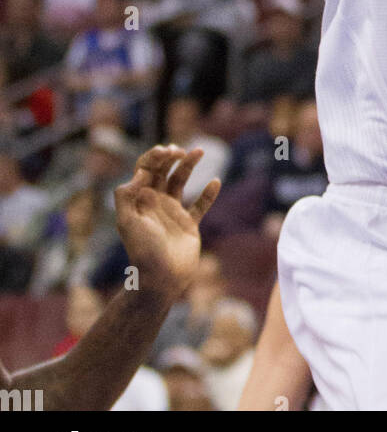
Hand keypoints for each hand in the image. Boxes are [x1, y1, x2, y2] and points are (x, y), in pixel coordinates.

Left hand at [114, 144, 219, 297]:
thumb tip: (141, 172)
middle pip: (163, 171)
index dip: (154, 156)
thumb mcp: (126, 222)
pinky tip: (215, 181)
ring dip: (189, 165)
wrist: (161, 280)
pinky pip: (200, 206)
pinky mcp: (189, 225)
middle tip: (180, 150)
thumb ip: (126, 195)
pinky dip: (208, 194)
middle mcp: (155, 203)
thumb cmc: (143, 252)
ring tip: (198, 151)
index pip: (145, 169)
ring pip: (181, 182)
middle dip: (171, 156)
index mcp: (140, 200)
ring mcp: (172, 213)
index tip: (166, 151)